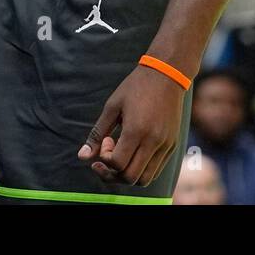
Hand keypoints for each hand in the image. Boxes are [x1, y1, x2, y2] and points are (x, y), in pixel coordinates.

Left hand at [78, 66, 184, 186]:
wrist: (166, 75)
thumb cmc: (135, 87)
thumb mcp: (112, 106)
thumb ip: (97, 133)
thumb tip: (82, 157)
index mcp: (137, 130)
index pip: (118, 164)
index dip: (105, 158)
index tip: (107, 140)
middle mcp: (154, 142)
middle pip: (131, 177)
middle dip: (112, 173)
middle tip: (106, 157)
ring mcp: (166, 145)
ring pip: (145, 179)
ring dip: (128, 175)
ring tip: (119, 158)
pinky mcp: (173, 145)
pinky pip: (156, 170)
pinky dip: (141, 170)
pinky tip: (133, 153)